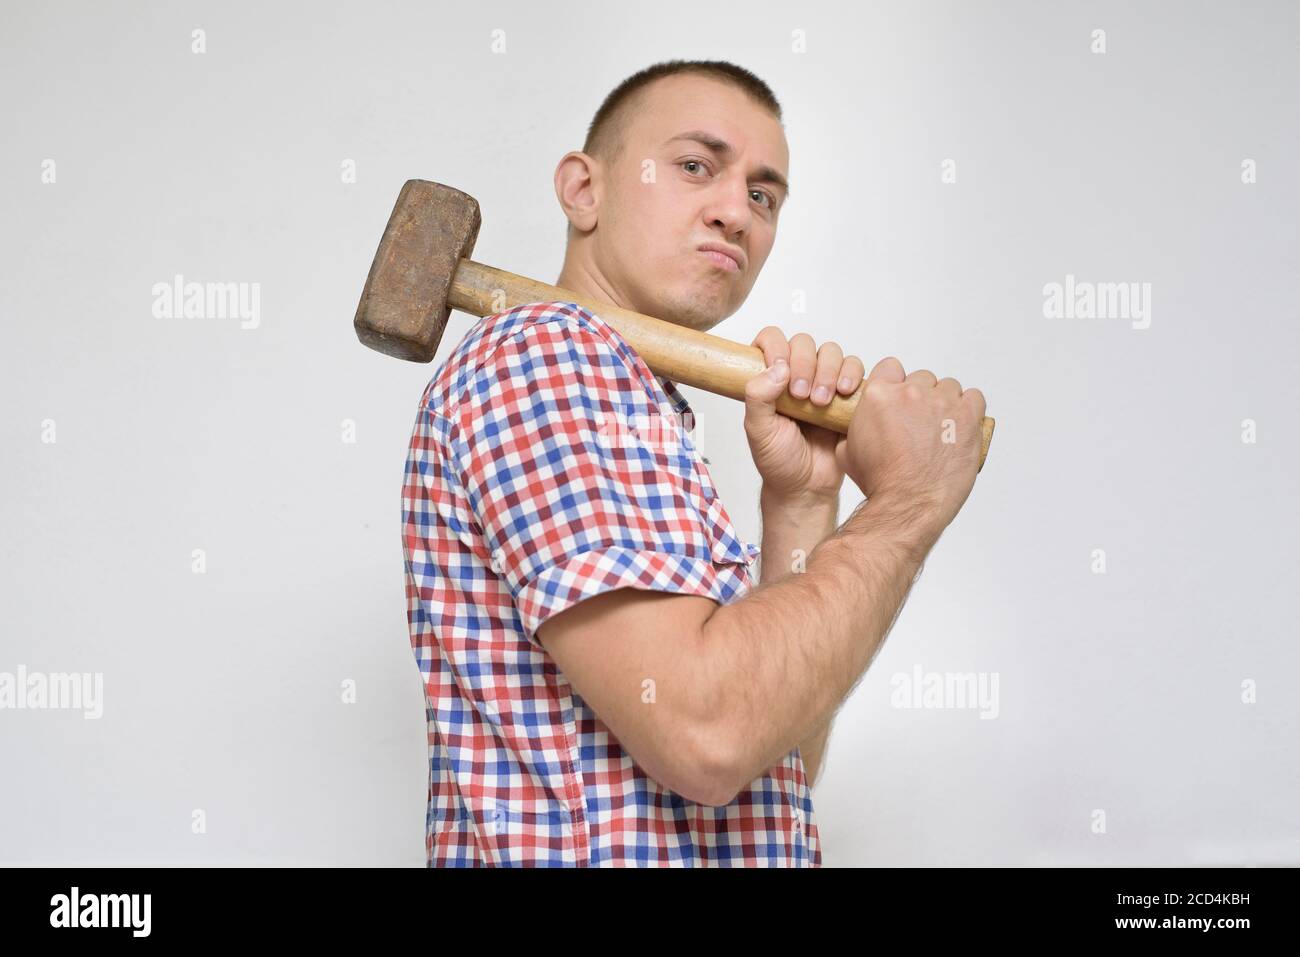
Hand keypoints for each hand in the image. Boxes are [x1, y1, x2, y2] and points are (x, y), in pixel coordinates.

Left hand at [743, 327, 864, 503]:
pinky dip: (852, 374)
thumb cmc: (779, 461)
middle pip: (804, 343)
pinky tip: (845, 393)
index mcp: (769, 378)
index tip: (779, 368)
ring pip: (831, 352)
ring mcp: (822, 382)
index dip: (776, 346)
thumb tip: (778, 367)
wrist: (807, 488)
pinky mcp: (846, 394)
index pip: (771, 339)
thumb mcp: (758, 431)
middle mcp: (795, 375)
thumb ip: (758, 397)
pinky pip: (854, 369)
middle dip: (805, 364)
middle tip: (802, 396)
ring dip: (828, 371)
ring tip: (822, 401)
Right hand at [836, 356, 986, 538]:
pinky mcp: (967, 416)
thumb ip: (854, 428)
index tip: (899, 397)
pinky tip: (961, 426)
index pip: (891, 367)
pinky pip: (974, 397)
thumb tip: (859, 424)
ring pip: (948, 387)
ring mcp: (941, 403)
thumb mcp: (848, 452)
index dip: (896, 382)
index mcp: (878, 396)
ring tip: (942, 428)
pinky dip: (970, 409)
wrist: (908, 504)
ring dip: (946, 404)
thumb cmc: (881, 483)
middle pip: (922, 379)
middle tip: (920, 423)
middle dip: (921, 397)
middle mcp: (910, 393)